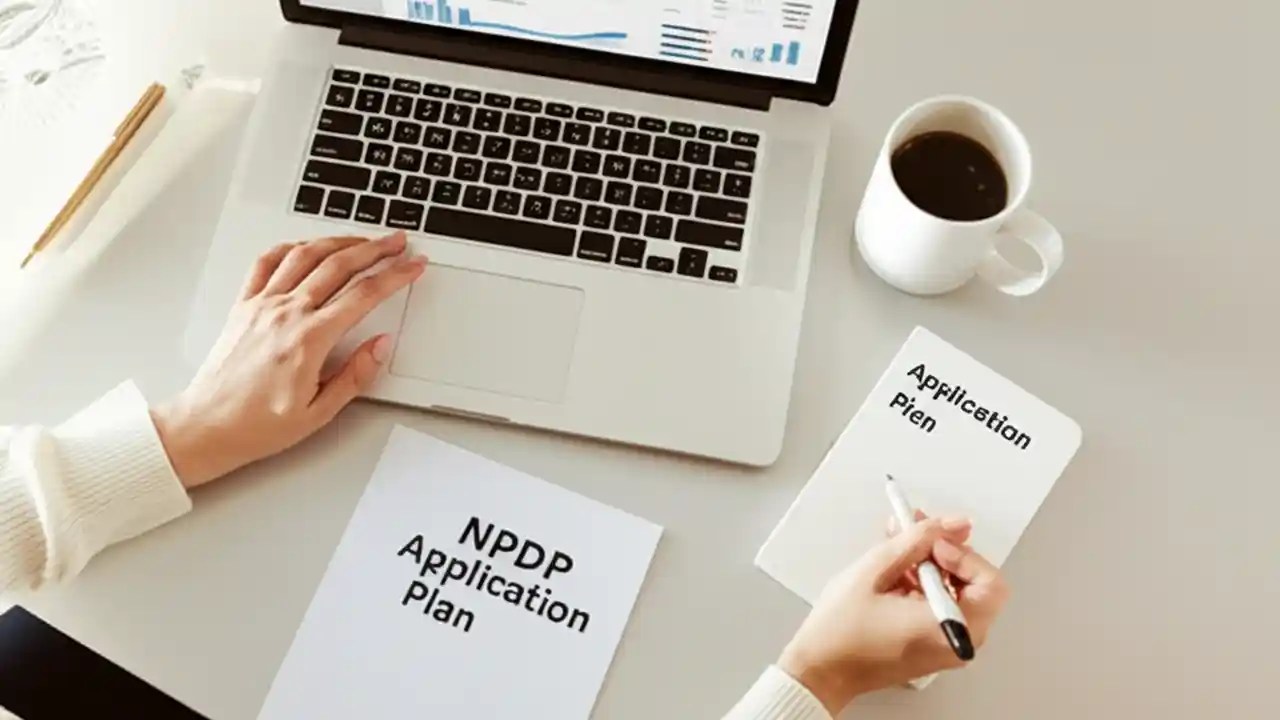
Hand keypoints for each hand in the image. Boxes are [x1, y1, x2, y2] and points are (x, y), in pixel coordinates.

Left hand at [152, 232, 425, 488]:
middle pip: (340, 265)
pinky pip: (267, 262)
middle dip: (375, 249)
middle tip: (397, 242)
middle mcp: (286, 314)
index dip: (396, 275)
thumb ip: (355, 375)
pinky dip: (291, 247)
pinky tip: (306, 246)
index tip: (413, 266)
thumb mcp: (319, 412)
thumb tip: (380, 345)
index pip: (364, 295)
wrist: (206, 426)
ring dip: (339, 241)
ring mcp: (262, 305)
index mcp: (310, 339)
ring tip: (361, 238)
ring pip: (306, 255)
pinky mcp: (244, 305)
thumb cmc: (256, 425)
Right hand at [777, 513, 1009, 713]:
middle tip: (912, 531)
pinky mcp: (935, 645)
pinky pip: (944, 606)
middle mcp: (960, 643)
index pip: (989, 582)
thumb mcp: (875, 571)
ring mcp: (949, 647)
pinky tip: (896, 569)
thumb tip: (954, 524)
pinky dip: (925, 584)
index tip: (930, 542)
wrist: (821, 668)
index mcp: (951, 629)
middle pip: (976, 585)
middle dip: (944, 553)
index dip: (962, 554)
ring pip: (959, 592)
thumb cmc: (841, 629)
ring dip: (931, 565)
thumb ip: (917, 541)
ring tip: (895, 546)